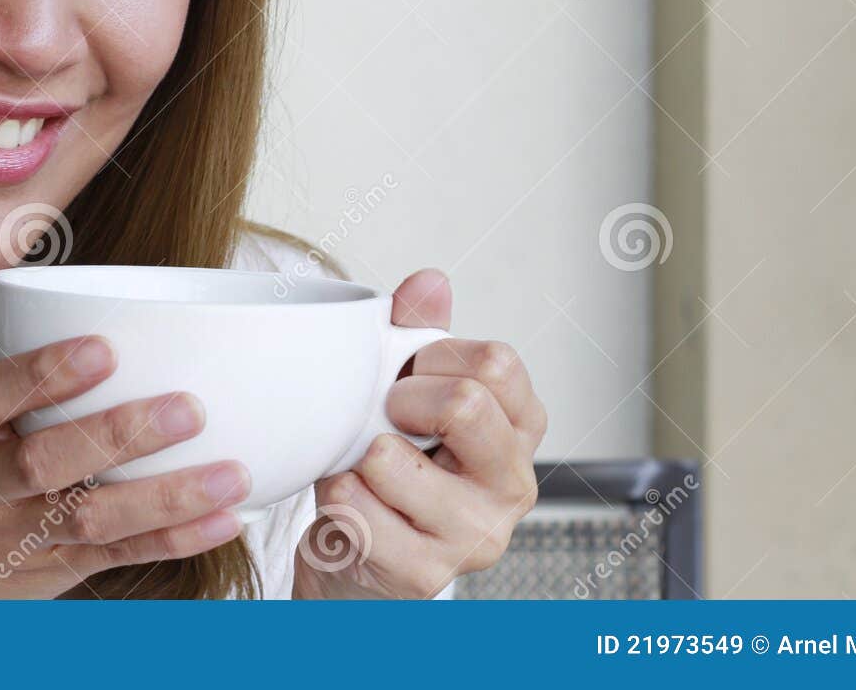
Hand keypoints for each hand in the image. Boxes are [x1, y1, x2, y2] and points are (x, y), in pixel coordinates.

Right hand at [0, 336, 249, 597]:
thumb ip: (4, 382)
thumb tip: (86, 310)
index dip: (45, 372)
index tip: (102, 348)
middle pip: (46, 461)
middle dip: (121, 436)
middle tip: (189, 409)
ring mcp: (11, 536)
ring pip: (91, 518)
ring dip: (166, 497)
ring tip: (231, 473)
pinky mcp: (44, 573)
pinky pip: (112, 558)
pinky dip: (170, 542)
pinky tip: (221, 521)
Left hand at [292, 269, 544, 598]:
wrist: (358, 561)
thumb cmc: (391, 465)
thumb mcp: (407, 387)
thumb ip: (420, 329)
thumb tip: (430, 282)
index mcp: (520, 429)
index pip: (498, 363)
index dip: (436, 355)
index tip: (410, 372)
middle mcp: (512, 485)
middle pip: (465, 404)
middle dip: (399, 398)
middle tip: (383, 416)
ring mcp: (473, 536)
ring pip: (392, 460)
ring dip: (356, 455)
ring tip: (360, 468)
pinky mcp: (423, 574)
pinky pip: (355, 510)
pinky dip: (335, 496)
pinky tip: (347, 504)